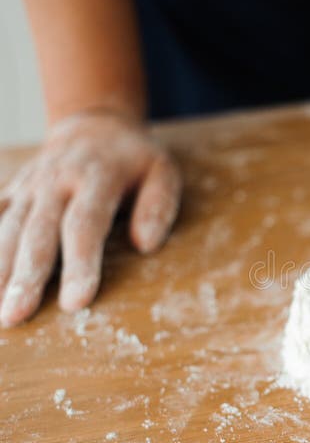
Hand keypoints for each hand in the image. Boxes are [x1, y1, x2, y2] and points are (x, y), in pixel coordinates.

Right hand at [0, 111, 180, 326]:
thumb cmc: (134, 159)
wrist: (94, 126)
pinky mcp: (13, 192)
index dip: (80, 265)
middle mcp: (55, 182)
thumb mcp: (162, 172)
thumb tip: (145, 245)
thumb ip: (158, 206)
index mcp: (96, 178)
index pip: (85, 225)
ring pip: (7, 230)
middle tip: (15, 316)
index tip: (76, 303)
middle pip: (37, 234)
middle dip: (26, 278)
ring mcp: (29, 187)